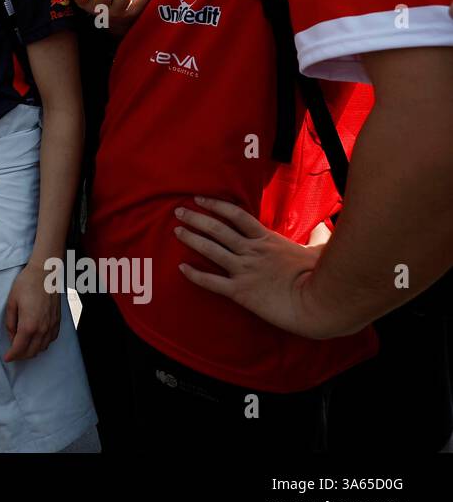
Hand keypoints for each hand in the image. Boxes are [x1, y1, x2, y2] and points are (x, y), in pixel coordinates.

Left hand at [3, 263, 60, 360]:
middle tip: (13, 354)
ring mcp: (51, 326)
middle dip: (21, 356)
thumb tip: (12, 336)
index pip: (19, 348)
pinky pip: (50, 340)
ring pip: (42, 348)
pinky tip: (36, 340)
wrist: (45, 274)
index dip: (12, 356)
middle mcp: (42, 329)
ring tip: (23, 348)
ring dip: (32, 351)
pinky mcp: (57, 322)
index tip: (7, 358)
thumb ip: (11, 323)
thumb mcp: (11, 303)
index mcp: (29, 325)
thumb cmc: (26, 285)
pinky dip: (42, 344)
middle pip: (31, 352)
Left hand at [174, 196, 337, 338]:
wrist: (319, 303)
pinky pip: (212, 282)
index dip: (217, 205)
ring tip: (176, 231)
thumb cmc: (324, 277)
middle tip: (179, 211)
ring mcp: (244, 270)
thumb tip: (325, 227)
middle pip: (218, 229)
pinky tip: (181, 268)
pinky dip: (195, 275)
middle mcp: (252, 251)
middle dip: (196, 218)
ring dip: (192, 239)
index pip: (236, 215)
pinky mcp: (240, 292)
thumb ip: (319, 238)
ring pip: (211, 250)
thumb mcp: (320, 251)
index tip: (201, 198)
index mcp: (267, 240)